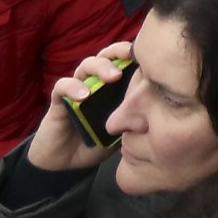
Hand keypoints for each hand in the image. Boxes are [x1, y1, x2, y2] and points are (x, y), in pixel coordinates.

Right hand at [24, 41, 135, 172]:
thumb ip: (136, 116)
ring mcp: (76, 89)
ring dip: (100, 67)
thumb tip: (159, 108)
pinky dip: (73, 87)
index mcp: (113, 86)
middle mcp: (95, 82)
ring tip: (113, 77)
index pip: (122, 60)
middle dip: (117, 52)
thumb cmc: (98, 142)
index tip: (147, 54)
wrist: (67, 165)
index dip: (133, 54)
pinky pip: (62, 86)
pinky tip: (84, 96)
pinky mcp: (58, 101)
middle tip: (129, 57)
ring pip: (86, 66)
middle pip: (105, 56)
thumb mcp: (123, 130)